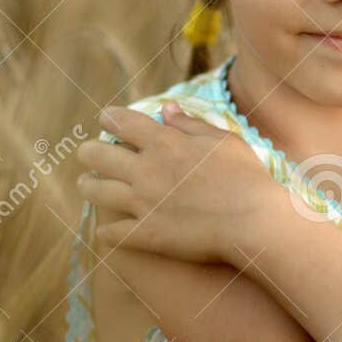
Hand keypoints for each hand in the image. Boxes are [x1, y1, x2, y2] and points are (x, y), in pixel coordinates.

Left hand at [76, 101, 277, 262]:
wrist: (254, 222)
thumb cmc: (246, 177)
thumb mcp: (223, 140)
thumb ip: (190, 124)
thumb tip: (166, 107)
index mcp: (165, 142)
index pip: (122, 122)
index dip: (109, 118)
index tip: (106, 120)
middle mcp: (146, 170)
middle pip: (98, 155)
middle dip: (88, 152)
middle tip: (87, 154)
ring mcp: (143, 203)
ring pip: (96, 191)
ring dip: (88, 186)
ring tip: (87, 185)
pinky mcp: (146, 234)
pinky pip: (110, 233)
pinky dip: (105, 231)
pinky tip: (105, 230)